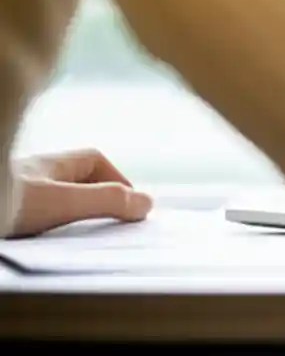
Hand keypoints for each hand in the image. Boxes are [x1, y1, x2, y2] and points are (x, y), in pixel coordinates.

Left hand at [9, 149, 152, 237]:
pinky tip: (48, 247)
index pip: (95, 161)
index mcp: (53, 163)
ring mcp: (19, 194)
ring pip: (55, 203)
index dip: (117, 180)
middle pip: (77, 181)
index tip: (131, 205)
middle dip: (98, 201)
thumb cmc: (6, 202)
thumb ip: (106, 201)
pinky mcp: (9, 216)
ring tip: (82, 241)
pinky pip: (36, 220)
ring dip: (72, 219)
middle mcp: (35, 174)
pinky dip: (49, 233)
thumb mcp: (64, 202)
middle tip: (112, 226)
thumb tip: (147, 204)